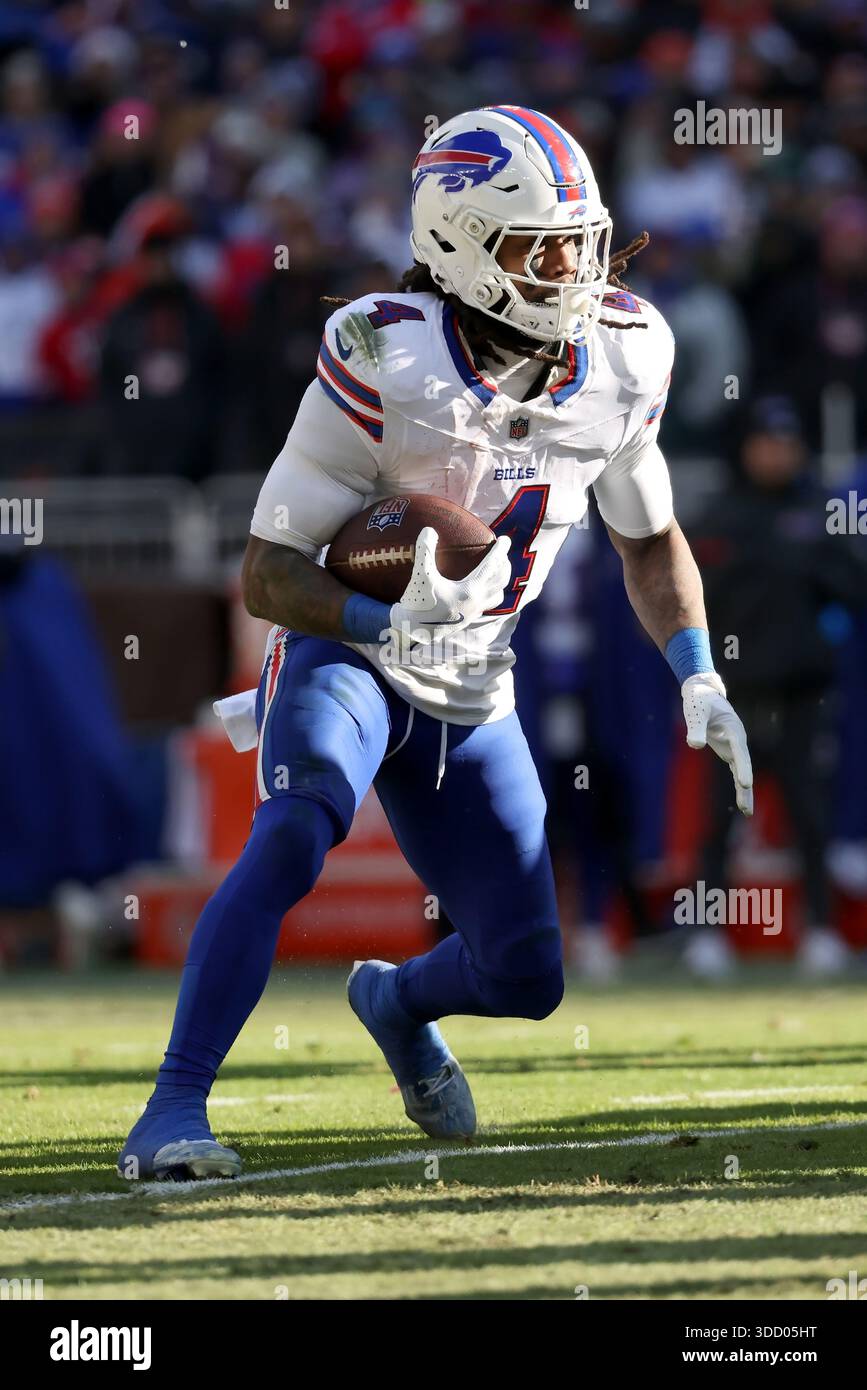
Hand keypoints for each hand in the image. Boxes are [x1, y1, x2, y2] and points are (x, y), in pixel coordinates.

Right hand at [389, 526, 510, 639]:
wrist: (413, 632)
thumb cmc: (418, 603)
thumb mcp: (420, 575)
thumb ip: (425, 550)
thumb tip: (429, 529)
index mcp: (470, 591)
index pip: (492, 567)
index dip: (500, 551)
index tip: (505, 539)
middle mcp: (477, 602)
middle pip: (501, 582)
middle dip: (505, 566)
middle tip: (502, 554)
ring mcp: (473, 613)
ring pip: (496, 596)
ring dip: (499, 583)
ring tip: (495, 573)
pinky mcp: (467, 620)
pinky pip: (485, 605)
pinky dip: (488, 594)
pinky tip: (476, 589)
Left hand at [681, 672, 752, 815]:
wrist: (703, 692)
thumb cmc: (699, 700)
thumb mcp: (695, 711)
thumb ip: (696, 727)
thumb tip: (694, 746)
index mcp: (733, 729)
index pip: (740, 752)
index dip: (743, 768)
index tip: (745, 784)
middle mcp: (738, 739)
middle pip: (744, 766)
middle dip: (746, 788)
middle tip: (746, 809)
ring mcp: (735, 746)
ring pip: (742, 771)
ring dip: (745, 791)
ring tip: (747, 812)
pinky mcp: (729, 750)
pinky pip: (736, 770)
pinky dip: (738, 785)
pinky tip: (742, 801)